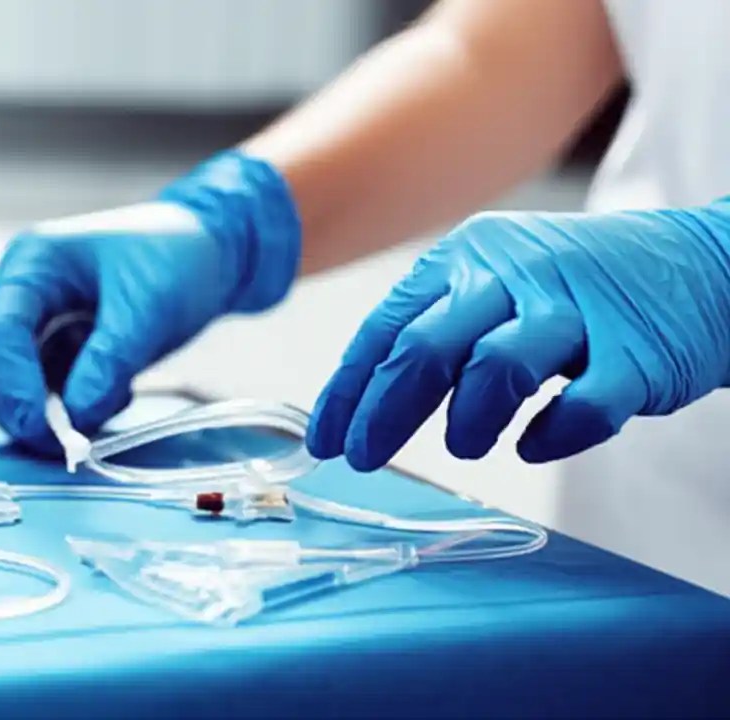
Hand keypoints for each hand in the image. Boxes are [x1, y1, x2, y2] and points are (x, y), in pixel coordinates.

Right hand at [0, 151, 300, 448]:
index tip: (41, 428)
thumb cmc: (176, 259)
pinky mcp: (55, 349)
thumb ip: (109, 361)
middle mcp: (20, 293)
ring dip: (45, 414)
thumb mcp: (148, 308)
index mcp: (32, 264)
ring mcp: (35, 323)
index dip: (12, 384)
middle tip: (64, 444)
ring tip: (107, 405)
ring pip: (8, 386)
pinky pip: (44, 393)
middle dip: (17, 408)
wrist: (209, 251)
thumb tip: (77, 417)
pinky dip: (71, 408)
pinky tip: (113, 395)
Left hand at [307, 201, 729, 469]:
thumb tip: (366, 400)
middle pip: (425, 349)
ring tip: (463, 442)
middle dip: (382, 414)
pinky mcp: (639, 353)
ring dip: (466, 419)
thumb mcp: (498, 283)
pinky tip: (535, 441)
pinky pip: (583, 406)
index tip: (327, 440)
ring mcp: (580, 310)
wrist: (708, 263)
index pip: (386, 327)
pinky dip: (551, 434)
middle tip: (364, 459)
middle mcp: (516, 274)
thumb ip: (438, 329)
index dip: (348, 391)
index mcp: (469, 256)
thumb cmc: (582, 287)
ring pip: (496, 369)